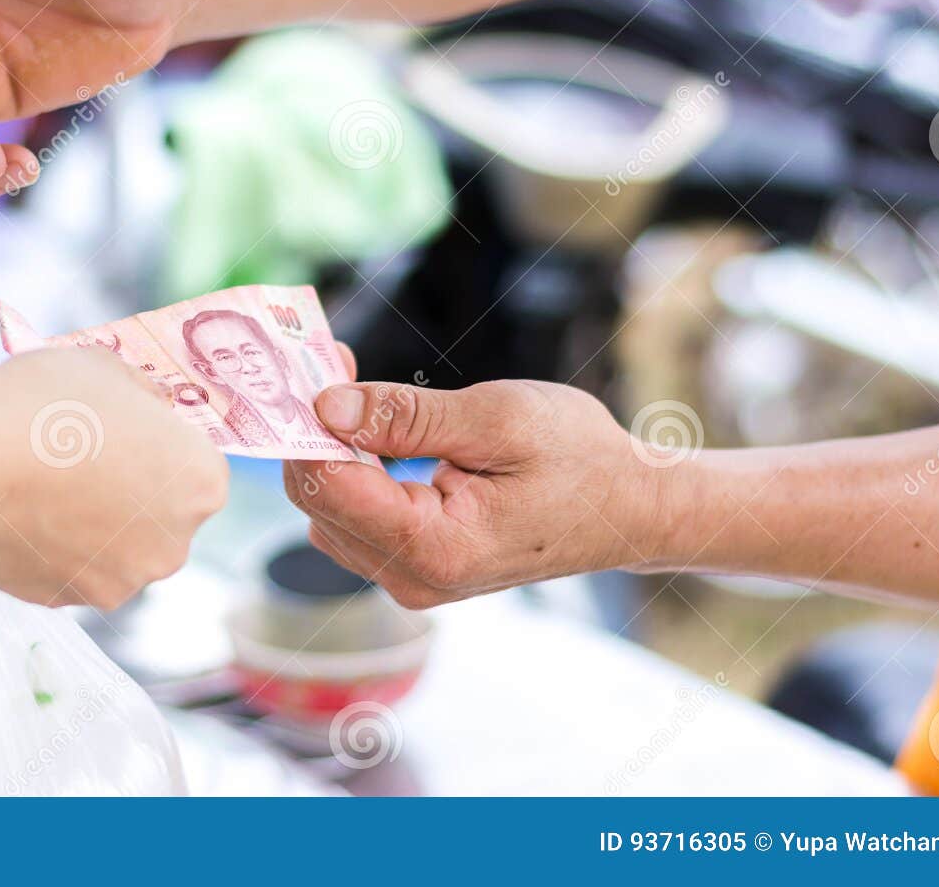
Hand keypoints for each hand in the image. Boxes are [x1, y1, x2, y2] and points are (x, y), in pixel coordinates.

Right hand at [0, 348, 227, 607]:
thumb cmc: (42, 407)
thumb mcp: (104, 368)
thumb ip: (141, 394)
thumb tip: (149, 406)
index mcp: (202, 482)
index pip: (193, 464)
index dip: (155, 443)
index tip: (118, 430)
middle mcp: (175, 543)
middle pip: (160, 514)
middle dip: (129, 490)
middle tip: (78, 456)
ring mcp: (122, 580)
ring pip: (115, 547)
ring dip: (91, 524)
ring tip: (42, 484)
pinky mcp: (68, 603)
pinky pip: (70, 569)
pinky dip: (52, 548)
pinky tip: (22, 513)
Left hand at [282, 378, 665, 607]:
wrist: (630, 508)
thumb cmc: (580, 459)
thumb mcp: (496, 419)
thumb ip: (405, 416)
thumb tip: (326, 407)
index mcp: (434, 548)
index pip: (328, 486)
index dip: (308, 423)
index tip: (316, 363)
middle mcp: (412, 578)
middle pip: (318, 500)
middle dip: (314, 429)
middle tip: (337, 360)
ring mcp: (410, 578)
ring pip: (328, 509)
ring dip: (330, 446)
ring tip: (356, 386)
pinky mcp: (413, 565)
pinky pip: (354, 516)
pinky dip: (352, 466)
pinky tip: (371, 425)